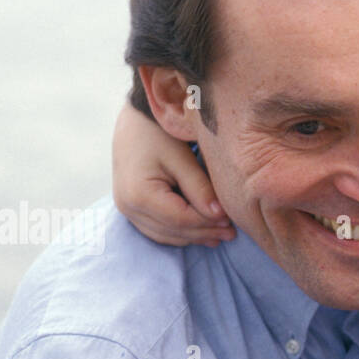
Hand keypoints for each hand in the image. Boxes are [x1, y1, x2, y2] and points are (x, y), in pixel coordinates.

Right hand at [112, 100, 233, 246]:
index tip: (231, 223)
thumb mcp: (183, 158)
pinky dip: (180, 233)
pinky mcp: (131, 208)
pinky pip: (157, 230)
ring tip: (220, 235)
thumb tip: (220, 217)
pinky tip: (200, 233)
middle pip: (174, 230)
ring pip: (166, 235)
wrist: (135, 121)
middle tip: (231, 233)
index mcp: (140, 194)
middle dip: (204, 233)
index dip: (208, 224)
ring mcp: (127, 209)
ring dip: (193, 237)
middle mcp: (128, 207)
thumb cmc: (159, 133)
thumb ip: (201, 189)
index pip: (181, 220)